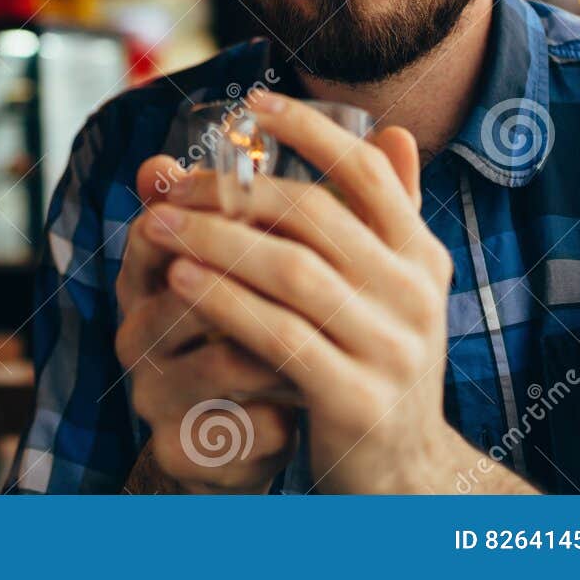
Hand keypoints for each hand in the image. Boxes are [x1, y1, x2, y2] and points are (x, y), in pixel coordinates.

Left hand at [139, 94, 477, 492]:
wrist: (403, 477)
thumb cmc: (374, 364)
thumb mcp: (386, 287)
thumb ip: (372, 218)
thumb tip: (393, 129)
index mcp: (422, 257)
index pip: (368, 173)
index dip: (311, 130)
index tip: (253, 103)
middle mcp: (416, 295)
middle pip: (315, 216)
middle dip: (233, 189)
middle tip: (173, 182)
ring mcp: (391, 349)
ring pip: (292, 271)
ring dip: (215, 239)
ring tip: (156, 223)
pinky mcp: (356, 399)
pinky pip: (279, 336)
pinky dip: (224, 301)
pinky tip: (179, 280)